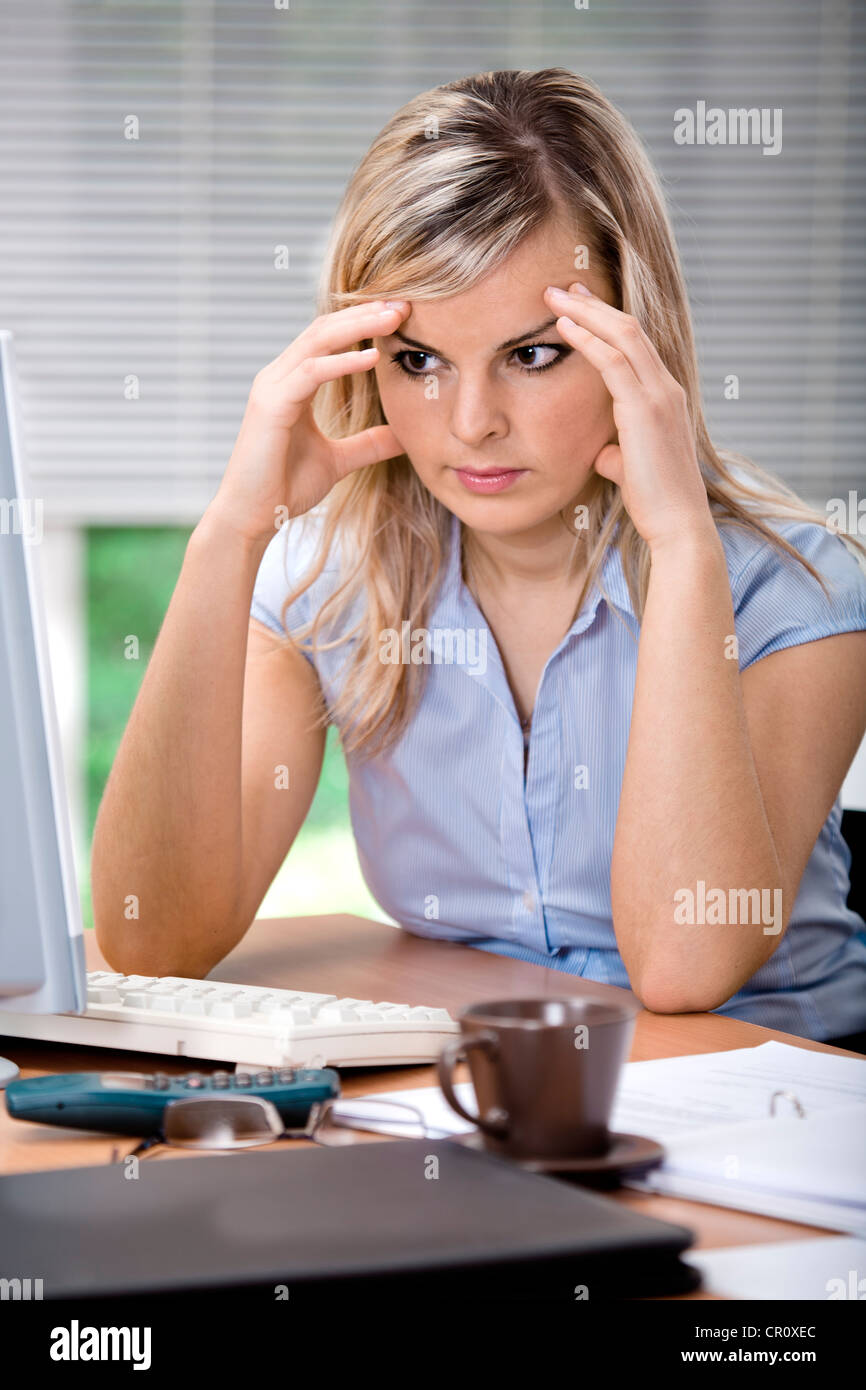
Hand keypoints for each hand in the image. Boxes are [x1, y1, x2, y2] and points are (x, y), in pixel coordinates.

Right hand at [210, 300, 410, 542]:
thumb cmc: (285, 487)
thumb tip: (403, 436)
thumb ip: (368, 444)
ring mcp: (272, 387)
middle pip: (325, 328)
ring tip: (394, 317)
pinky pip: (311, 373)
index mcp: (292, 383)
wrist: (252, 517)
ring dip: (359, 326)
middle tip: (404, 303)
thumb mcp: (339, 461)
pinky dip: (342, 363)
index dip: (363, 323)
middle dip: (365, 313)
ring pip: (318, 341)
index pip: (329, 338)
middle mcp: (279, 377)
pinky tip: (371, 358)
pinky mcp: (271, 405)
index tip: (401, 315)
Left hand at [544, 283, 714, 551]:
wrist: (676, 523)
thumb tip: (604, 453)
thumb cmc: (654, 500)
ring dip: (586, 312)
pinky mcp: (645, 409)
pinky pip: (613, 361)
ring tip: (554, 295)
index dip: (606, 320)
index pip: (635, 344)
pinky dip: (587, 339)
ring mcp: (659, 394)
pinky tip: (563, 326)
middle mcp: (666, 387)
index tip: (578, 304)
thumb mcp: (630, 468)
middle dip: (594, 304)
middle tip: (562, 285)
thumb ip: (617, 452)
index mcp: (664, 396)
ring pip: (623, 335)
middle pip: (629, 328)